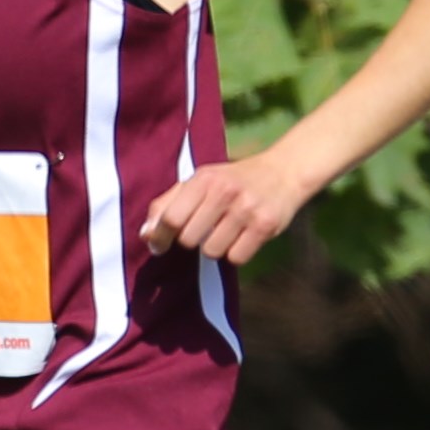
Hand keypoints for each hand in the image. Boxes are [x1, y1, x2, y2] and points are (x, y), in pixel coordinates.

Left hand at [139, 154, 305, 265]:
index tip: (159, 245)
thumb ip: (169, 203)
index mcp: (204, 179)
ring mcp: (246, 209)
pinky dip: (236, 253)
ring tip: (226, 230)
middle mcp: (224, 192)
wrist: (284, 172)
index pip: (170, 217)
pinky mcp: (265, 226)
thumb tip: (146, 235)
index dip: (160, 236)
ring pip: (211, 252)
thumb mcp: (200, 180)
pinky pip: (236, 258)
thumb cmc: (233, 180)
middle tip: (205, 229)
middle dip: (192, 240)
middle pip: (189, 239)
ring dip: (215, 247)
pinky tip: (242, 237)